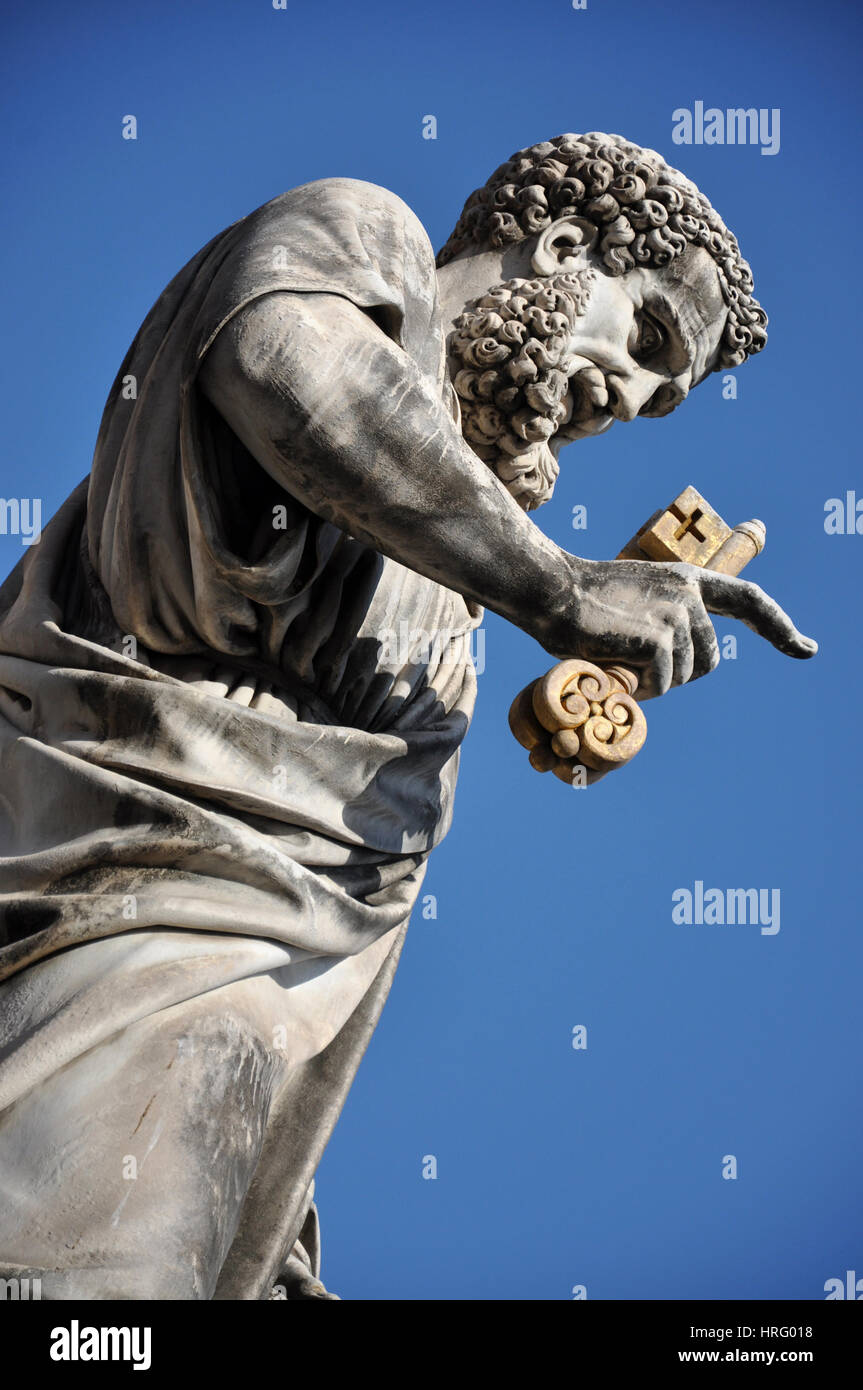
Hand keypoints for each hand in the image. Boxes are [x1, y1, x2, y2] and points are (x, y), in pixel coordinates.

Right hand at [540, 555, 817, 700]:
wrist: (548, 590)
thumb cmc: (577, 604)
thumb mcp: (635, 603)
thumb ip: (664, 623)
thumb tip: (674, 670)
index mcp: (686, 581)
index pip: (749, 601)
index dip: (780, 628)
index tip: (807, 649)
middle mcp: (689, 595)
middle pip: (709, 661)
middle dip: (676, 676)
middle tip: (631, 665)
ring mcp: (677, 615)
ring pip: (683, 677)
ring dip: (651, 683)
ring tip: (615, 657)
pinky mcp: (660, 639)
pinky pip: (661, 686)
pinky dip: (636, 689)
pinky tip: (611, 666)